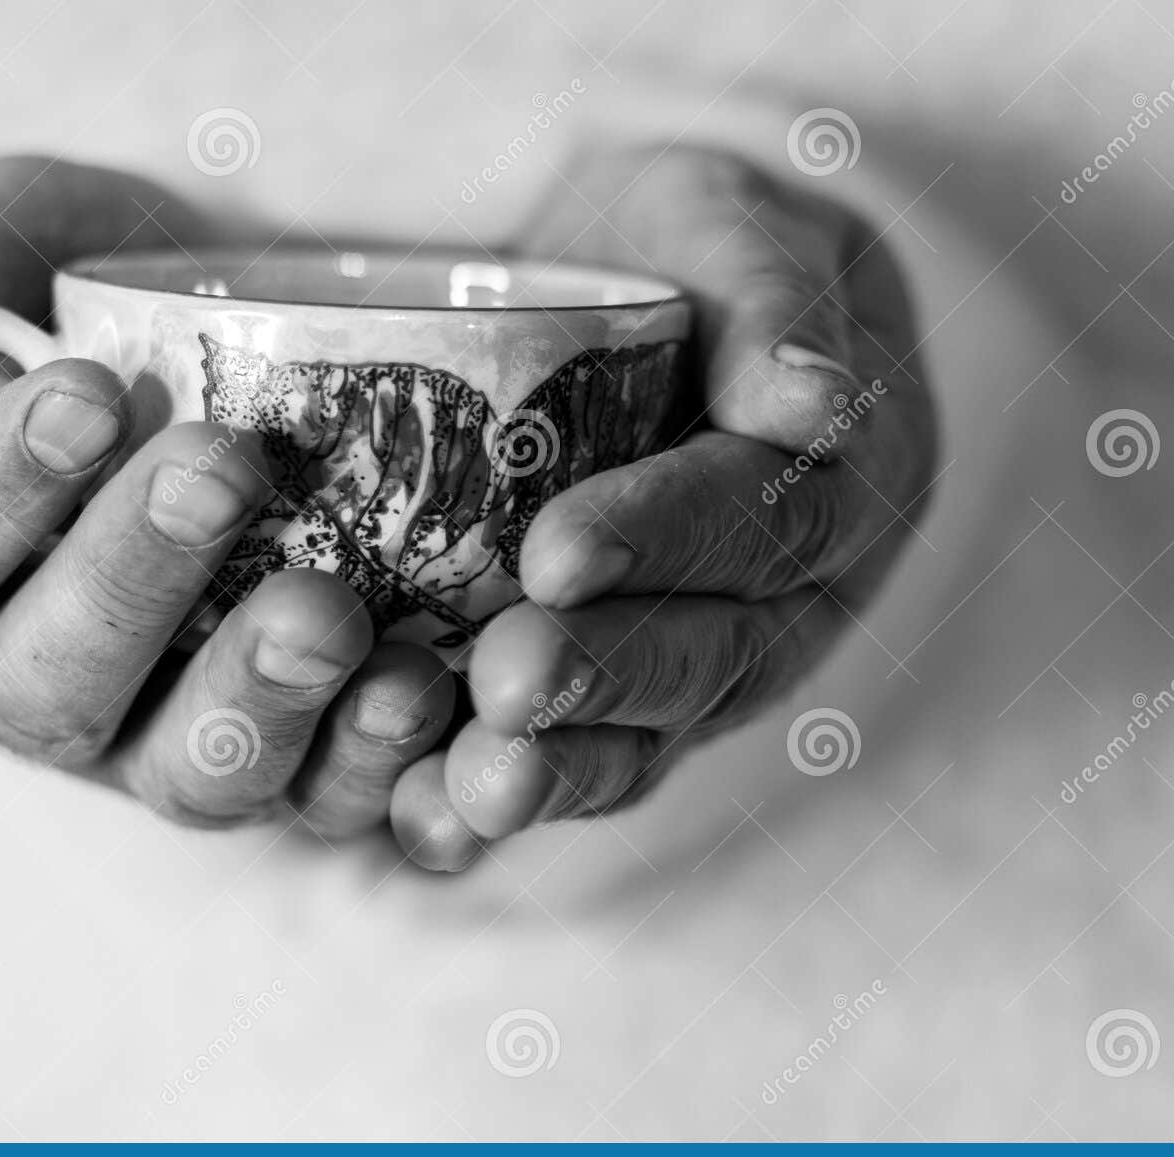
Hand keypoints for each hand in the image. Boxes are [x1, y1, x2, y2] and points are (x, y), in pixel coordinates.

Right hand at [0, 157, 453, 832]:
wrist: (268, 340)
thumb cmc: (107, 296)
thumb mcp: (5, 240)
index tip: (86, 396)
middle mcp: (24, 680)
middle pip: (46, 690)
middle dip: (130, 584)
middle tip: (219, 465)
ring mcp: (155, 739)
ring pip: (184, 776)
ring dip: (253, 700)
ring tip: (323, 608)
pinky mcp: (280, 761)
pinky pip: (318, 796)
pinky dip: (368, 759)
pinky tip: (417, 686)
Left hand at [389, 144, 940, 870]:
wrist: (631, 314)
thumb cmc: (677, 250)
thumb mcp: (721, 221)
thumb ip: (768, 293)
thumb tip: (811, 398)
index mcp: (845, 474)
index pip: (770, 514)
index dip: (672, 538)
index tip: (557, 550)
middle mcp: (788, 596)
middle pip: (714, 653)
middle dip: (610, 674)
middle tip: (508, 680)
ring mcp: (705, 665)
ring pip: (652, 739)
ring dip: (566, 769)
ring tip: (475, 785)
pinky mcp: (622, 708)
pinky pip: (580, 767)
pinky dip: (508, 799)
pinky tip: (431, 816)